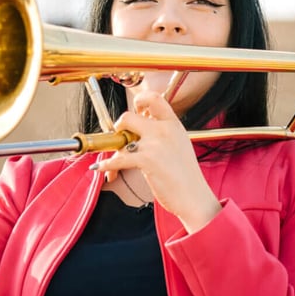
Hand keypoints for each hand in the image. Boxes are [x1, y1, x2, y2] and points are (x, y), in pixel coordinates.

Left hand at [91, 89, 220, 232]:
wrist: (194, 197)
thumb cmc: (185, 176)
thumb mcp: (179, 144)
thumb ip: (163, 133)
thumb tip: (141, 129)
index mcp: (173, 124)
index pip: (155, 98)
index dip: (140, 100)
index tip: (135, 109)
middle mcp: (163, 130)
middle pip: (129, 117)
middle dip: (118, 126)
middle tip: (119, 136)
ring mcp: (155, 144)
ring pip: (121, 140)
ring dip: (112, 153)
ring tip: (111, 164)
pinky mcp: (146, 160)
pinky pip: (118, 159)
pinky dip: (107, 165)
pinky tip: (101, 168)